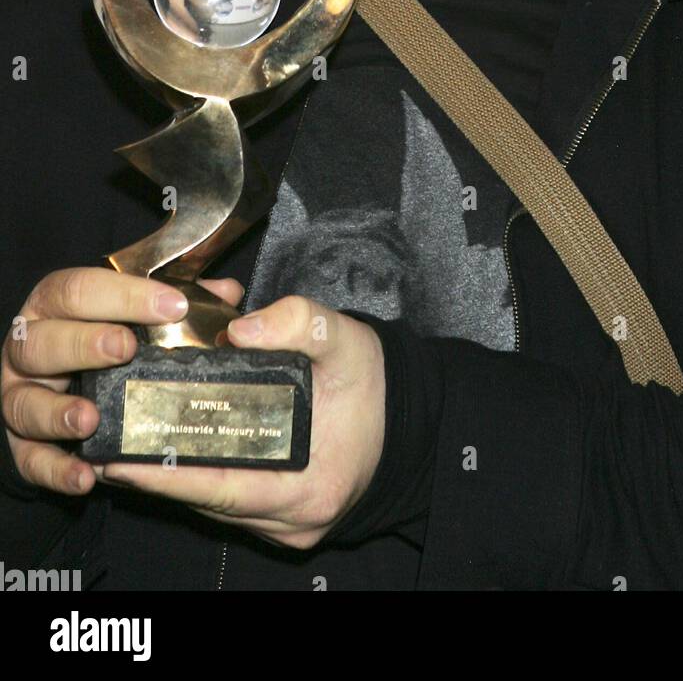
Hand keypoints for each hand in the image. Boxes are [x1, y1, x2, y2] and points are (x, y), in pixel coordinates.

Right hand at [1, 265, 229, 493]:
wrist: (70, 383)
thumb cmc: (111, 335)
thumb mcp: (141, 310)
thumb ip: (180, 299)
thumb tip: (226, 294)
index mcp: (56, 305)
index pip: (80, 289)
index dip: (124, 294)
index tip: (173, 305)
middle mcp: (29, 348)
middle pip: (41, 341)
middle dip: (83, 344)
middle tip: (126, 349)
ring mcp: (19, 398)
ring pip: (23, 403)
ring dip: (57, 412)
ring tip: (92, 418)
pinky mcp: (21, 446)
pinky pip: (30, 462)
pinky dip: (55, 470)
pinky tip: (86, 475)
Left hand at [98, 296, 385, 551]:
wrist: (408, 415)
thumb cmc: (375, 381)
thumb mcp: (346, 339)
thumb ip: (298, 322)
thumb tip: (238, 328)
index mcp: (311, 487)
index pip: (223, 490)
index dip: (167, 478)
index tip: (119, 460)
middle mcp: (295, 520)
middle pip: (210, 502)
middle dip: (157, 475)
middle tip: (108, 444)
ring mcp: (288, 526)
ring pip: (215, 504)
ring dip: (173, 476)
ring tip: (125, 444)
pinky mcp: (283, 519)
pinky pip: (230, 501)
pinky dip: (199, 477)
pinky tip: (166, 452)